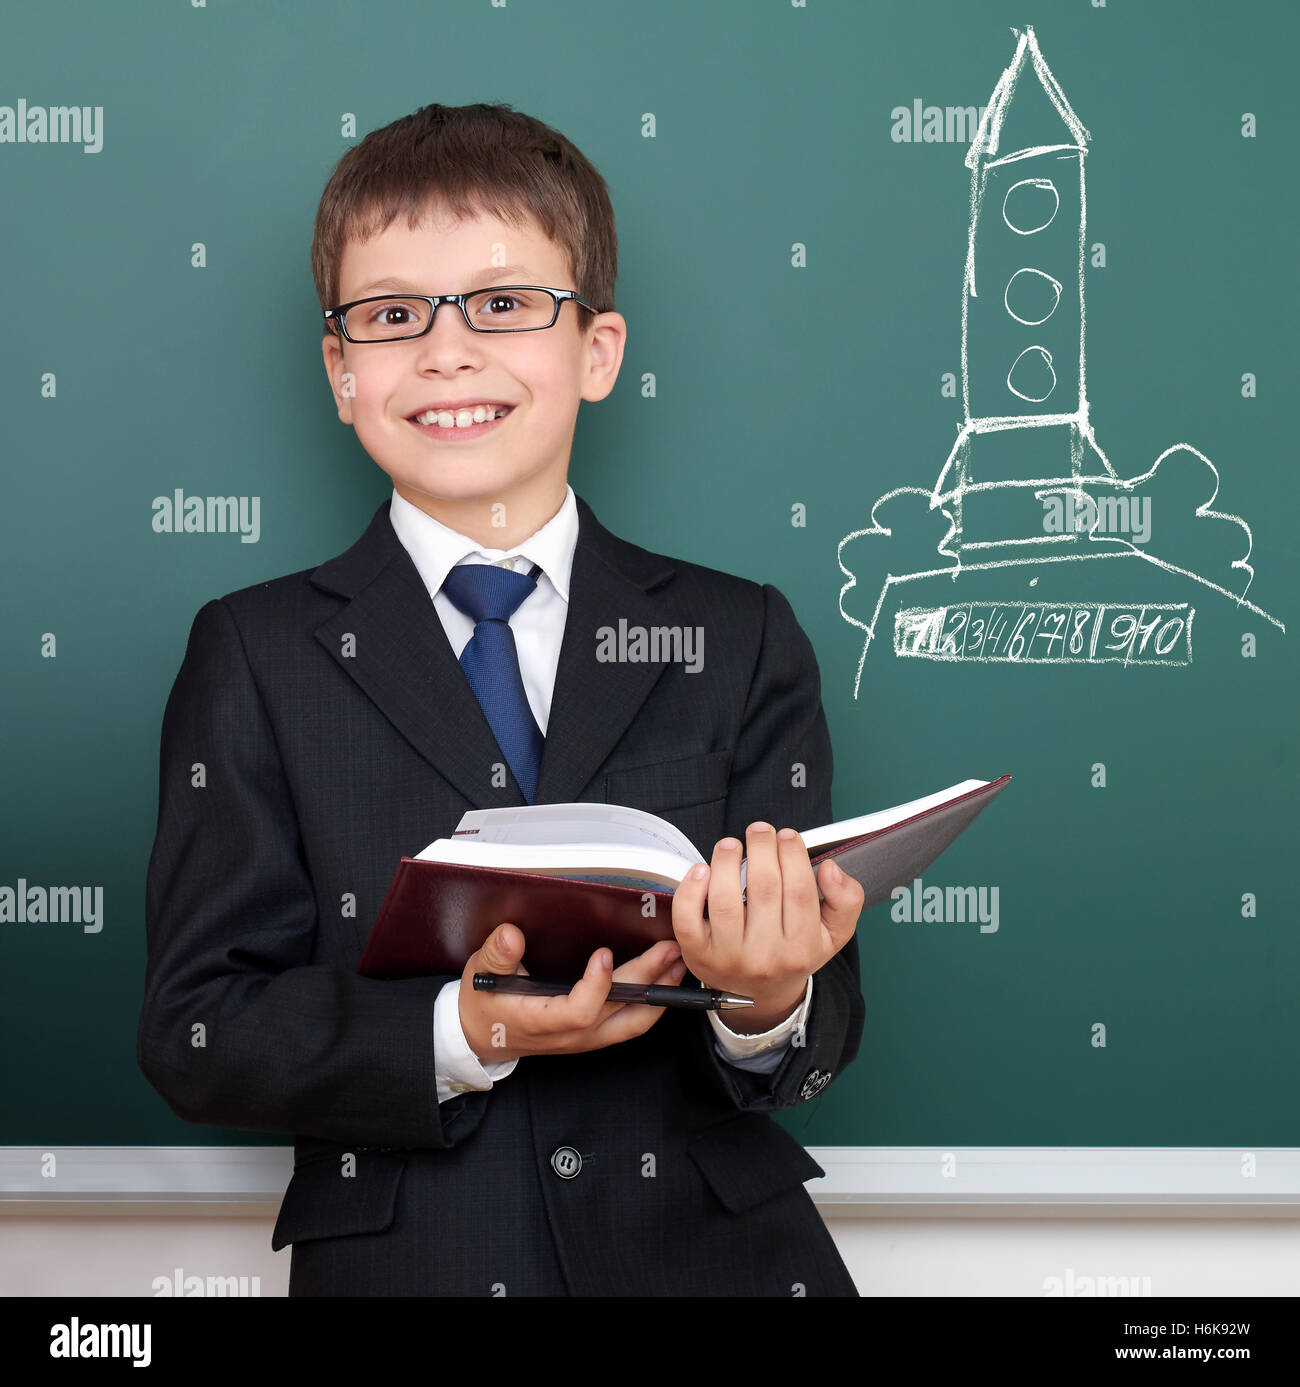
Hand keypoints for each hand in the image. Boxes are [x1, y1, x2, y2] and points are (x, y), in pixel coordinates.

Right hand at [458, 923, 686, 1063]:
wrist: (482, 1038)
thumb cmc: (484, 1005)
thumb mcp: (481, 974)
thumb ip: (497, 956)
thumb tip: (510, 935)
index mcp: (542, 1021)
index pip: (578, 1011)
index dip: (596, 986)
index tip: (604, 954)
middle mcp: (572, 1034)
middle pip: (618, 1011)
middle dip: (647, 979)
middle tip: (668, 948)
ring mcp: (587, 1037)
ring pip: (634, 1023)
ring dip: (659, 993)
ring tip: (678, 962)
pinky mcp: (595, 1034)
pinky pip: (632, 1024)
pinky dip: (652, 1002)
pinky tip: (664, 979)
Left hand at [671, 823, 863, 1031]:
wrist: (760, 996)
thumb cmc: (793, 953)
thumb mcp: (833, 934)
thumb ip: (846, 899)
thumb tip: (830, 868)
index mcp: (801, 949)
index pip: (799, 890)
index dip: (793, 854)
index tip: (787, 835)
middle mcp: (765, 957)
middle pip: (764, 887)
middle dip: (762, 847)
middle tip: (760, 830)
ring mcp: (728, 957)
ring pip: (724, 899)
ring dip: (726, 861)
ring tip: (732, 845)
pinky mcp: (698, 955)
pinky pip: (688, 919)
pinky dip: (691, 889)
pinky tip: (702, 869)